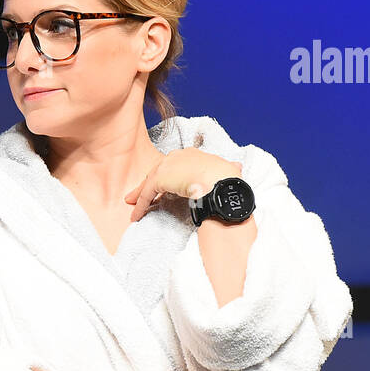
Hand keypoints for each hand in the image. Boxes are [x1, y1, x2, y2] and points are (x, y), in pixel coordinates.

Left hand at [124, 149, 240, 221]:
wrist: (220, 181)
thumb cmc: (228, 178)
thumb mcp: (229, 171)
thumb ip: (229, 169)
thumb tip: (237, 167)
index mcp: (193, 154)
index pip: (175, 166)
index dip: (170, 176)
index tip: (168, 184)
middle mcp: (177, 156)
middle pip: (159, 172)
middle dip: (150, 183)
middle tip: (139, 194)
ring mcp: (167, 166)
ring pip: (149, 183)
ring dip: (140, 195)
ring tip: (132, 205)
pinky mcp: (159, 179)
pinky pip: (146, 195)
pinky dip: (140, 205)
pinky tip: (135, 215)